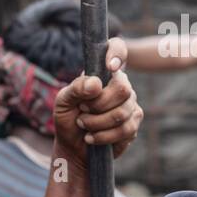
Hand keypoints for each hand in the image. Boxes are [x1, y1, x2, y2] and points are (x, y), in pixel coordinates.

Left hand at [52, 37, 141, 166]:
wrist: (73, 147)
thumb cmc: (68, 119)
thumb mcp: (63, 102)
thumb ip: (76, 88)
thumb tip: (96, 84)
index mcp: (103, 73)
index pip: (118, 48)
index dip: (117, 53)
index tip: (110, 66)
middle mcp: (120, 85)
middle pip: (123, 88)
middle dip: (98, 104)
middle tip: (82, 110)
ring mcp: (130, 105)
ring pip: (122, 112)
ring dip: (96, 123)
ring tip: (83, 125)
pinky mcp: (133, 125)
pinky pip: (125, 129)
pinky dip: (103, 136)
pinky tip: (92, 137)